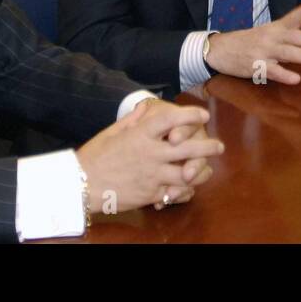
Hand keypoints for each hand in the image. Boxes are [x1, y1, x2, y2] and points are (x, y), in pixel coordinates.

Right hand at [76, 100, 222, 213]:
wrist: (81, 184)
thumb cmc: (96, 154)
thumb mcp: (114, 130)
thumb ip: (135, 119)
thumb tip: (150, 107)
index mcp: (140, 134)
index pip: (171, 119)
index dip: (190, 115)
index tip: (203, 113)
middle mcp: (150, 154)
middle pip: (189, 148)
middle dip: (208, 146)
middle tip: (219, 146)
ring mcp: (151, 175)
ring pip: (187, 173)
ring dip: (202, 170)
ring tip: (208, 168)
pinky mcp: (150, 194)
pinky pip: (175, 192)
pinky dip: (185, 190)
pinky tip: (189, 186)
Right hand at [203, 0, 300, 84]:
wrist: (219, 50)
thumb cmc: (248, 41)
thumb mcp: (269, 29)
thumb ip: (293, 21)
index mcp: (274, 28)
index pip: (291, 18)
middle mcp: (270, 38)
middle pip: (291, 37)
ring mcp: (262, 52)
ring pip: (284, 53)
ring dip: (299, 55)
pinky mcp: (255, 66)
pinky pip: (271, 71)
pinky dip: (283, 74)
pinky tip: (295, 78)